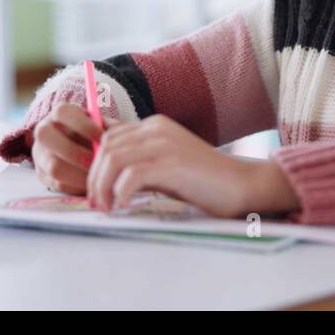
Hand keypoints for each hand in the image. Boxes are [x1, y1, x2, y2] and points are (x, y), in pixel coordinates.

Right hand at [30, 103, 100, 194]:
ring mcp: (40, 155)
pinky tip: (92, 183)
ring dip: (79, 173)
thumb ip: (109, 128)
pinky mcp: (43, 176)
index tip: (103, 137)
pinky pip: (59, 184)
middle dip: (75, 152)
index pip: (62, 113)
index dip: (83, 125)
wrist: (82, 149)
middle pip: (46, 136)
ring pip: (53, 166)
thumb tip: (115, 136)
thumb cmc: (95, 135)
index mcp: (59, 114)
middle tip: (96, 160)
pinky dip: (78, 186)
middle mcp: (44, 131)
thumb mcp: (102, 127)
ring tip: (98, 175)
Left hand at [86, 114, 299, 217]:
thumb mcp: (164, 166)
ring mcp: (165, 144)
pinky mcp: (173, 163)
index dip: (93, 164)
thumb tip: (103, 175)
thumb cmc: (202, 181)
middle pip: (105, 146)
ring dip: (102, 186)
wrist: (241, 185)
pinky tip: (123, 205)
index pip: (107, 137)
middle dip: (93, 178)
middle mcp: (157, 129)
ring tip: (107, 207)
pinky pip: (132, 174)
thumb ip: (139, 163)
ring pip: (113, 158)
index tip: (95, 191)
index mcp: (154, 126)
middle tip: (97, 204)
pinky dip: (120, 191)